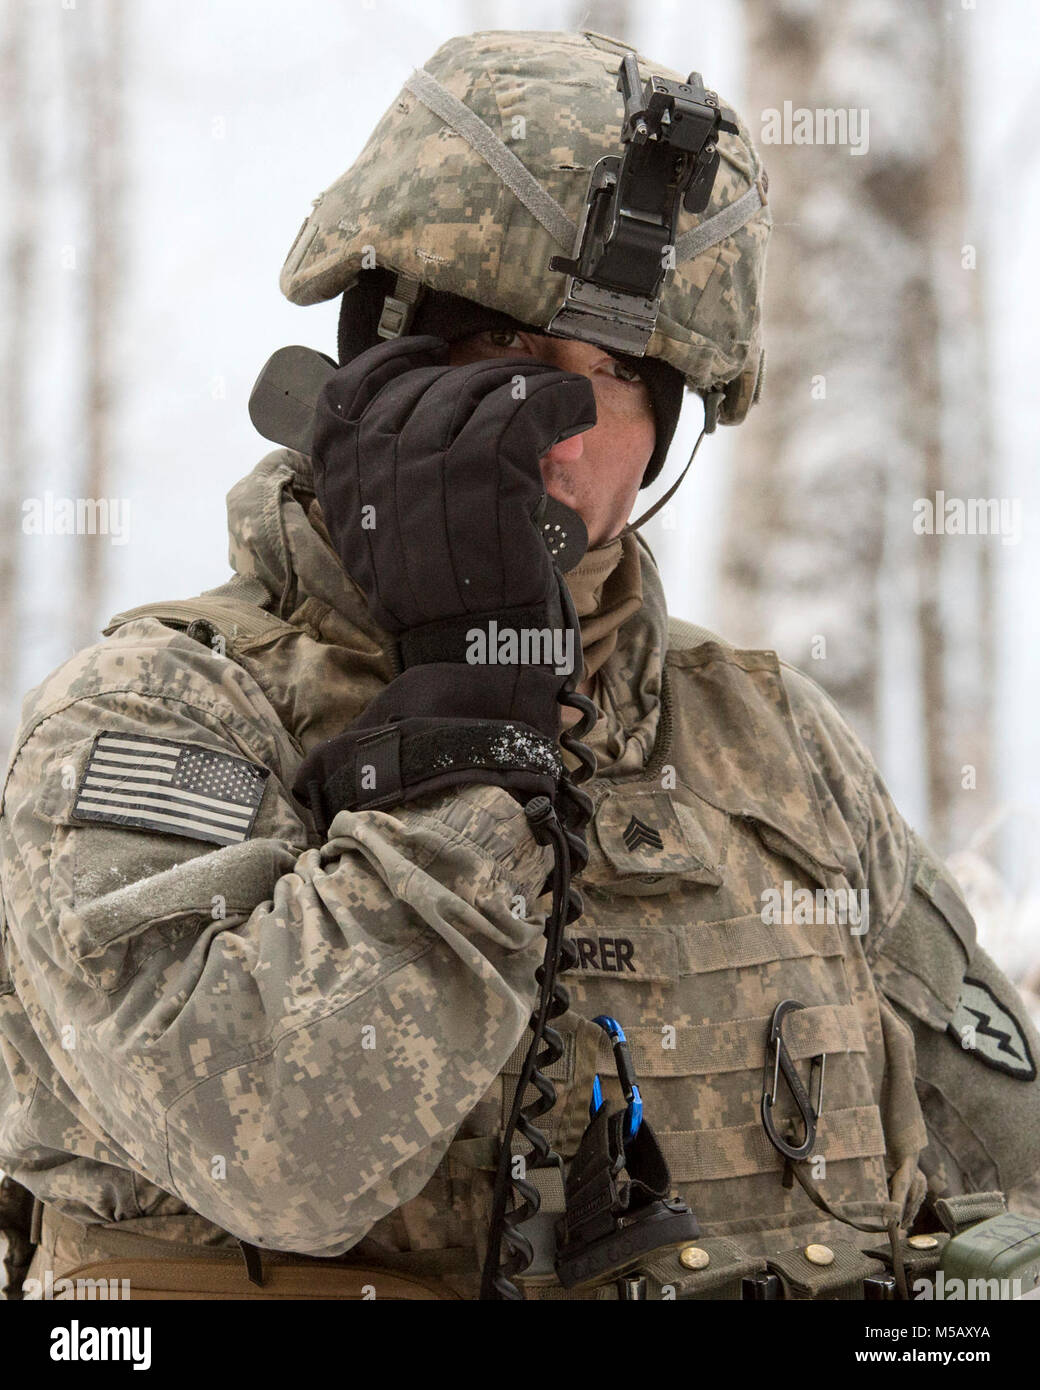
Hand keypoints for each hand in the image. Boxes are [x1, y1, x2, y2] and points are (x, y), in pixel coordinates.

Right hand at [311, 333, 594, 635]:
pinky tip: (575, 413)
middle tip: (517, 405)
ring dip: (525, 389)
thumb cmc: (440, 601)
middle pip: (428, 383)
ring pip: (480, 387)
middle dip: (480, 383)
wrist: (472, 651)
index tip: (430, 355)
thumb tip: (426, 425)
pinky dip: (561, 403)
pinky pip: (526, 405)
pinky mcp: (483, 470)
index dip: (392, 363)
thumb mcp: (378, 540)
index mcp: (340, 480)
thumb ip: (380, 483)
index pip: (348, 390)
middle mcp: (373, 463)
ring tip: (554, 414)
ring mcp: (426, 463)